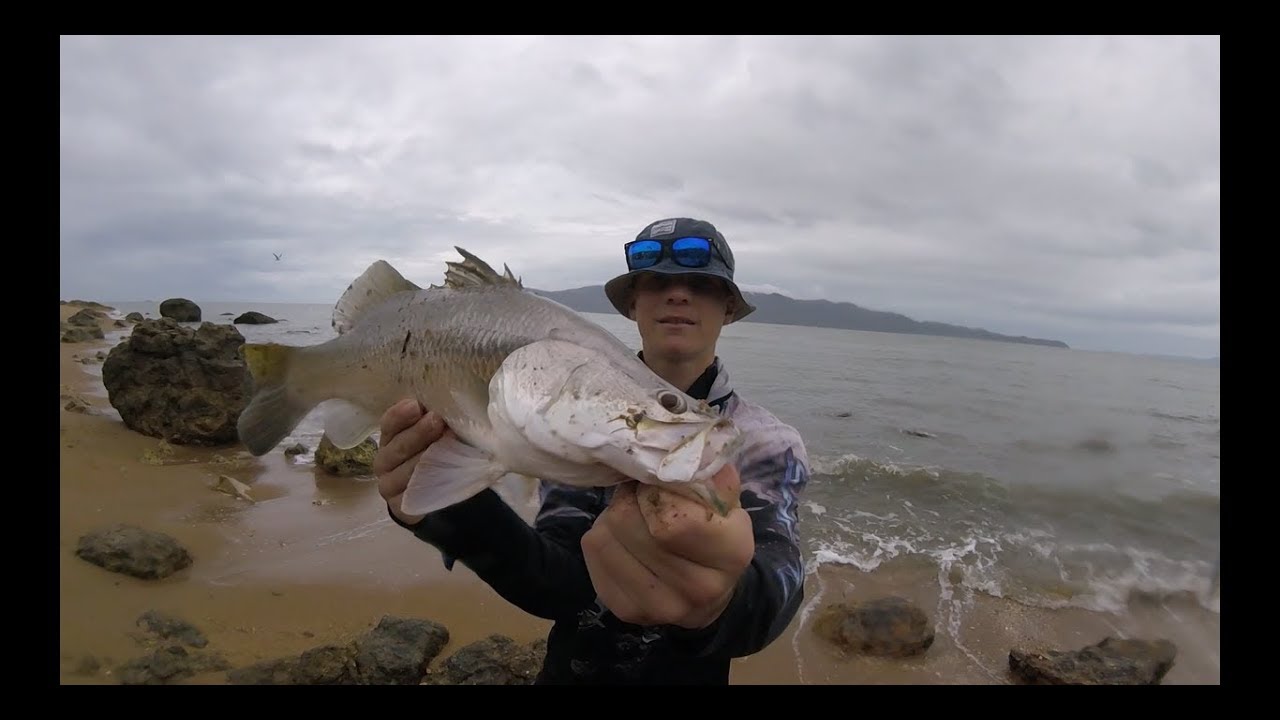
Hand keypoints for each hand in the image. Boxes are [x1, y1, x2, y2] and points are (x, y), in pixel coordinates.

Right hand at [373, 398, 445, 525]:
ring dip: (427, 456)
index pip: (388, 425)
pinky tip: (444, 471)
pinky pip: (415, 492)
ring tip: (447, 443)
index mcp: (389, 440)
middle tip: (437, 420)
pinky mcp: (400, 506)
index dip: (400, 415)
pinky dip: (431, 481)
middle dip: (418, 433)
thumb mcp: (430, 437)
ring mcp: (389, 485)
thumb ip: (430, 421)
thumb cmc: (432, 456)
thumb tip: (444, 403)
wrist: (432, 495)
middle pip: (397, 447)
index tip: (416, 406)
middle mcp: (384, 462)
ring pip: (407, 470)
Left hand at [580, 464, 753, 628]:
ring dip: (613, 515)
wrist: (707, 595)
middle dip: (630, 499)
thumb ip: (709, 474)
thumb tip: (687, 446)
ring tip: (632, 515)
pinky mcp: (626, 611)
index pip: (674, 518)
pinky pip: (593, 553)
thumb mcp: (726, 501)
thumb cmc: (715, 534)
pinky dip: (602, 535)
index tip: (660, 484)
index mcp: (731, 554)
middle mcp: (698, 588)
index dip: (657, 491)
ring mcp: (659, 606)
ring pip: (605, 536)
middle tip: (641, 495)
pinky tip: (622, 537)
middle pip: (629, 523)